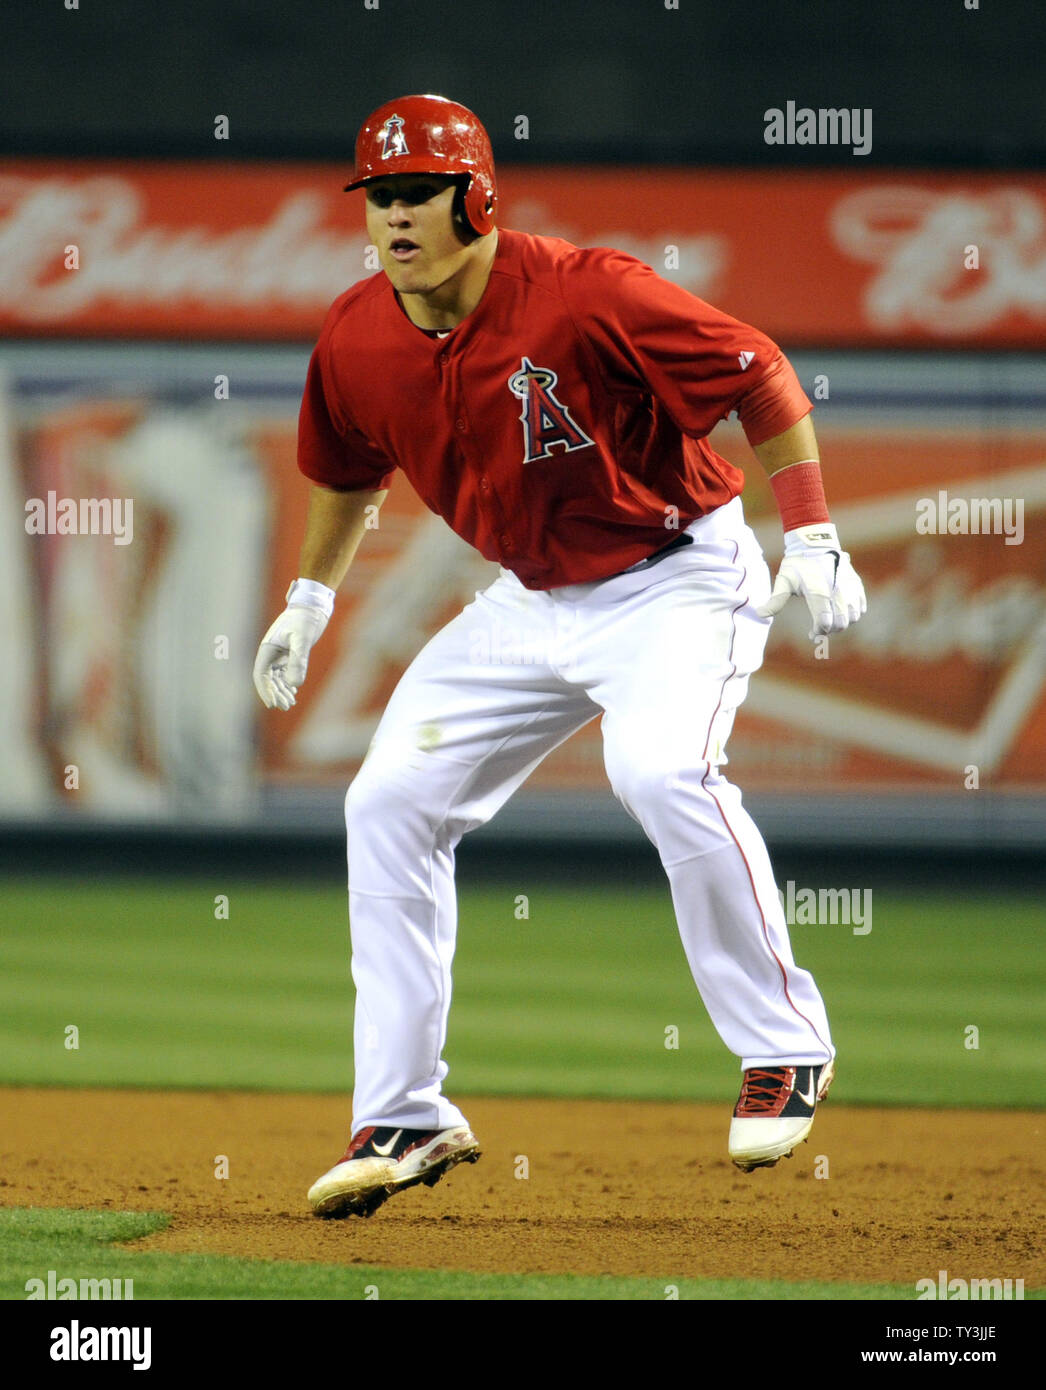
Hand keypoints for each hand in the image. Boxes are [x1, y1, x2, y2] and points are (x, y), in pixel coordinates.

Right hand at [253, 581, 333, 709]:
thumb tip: (294, 684)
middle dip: (275, 694)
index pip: (261, 675)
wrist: (312, 606)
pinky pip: (284, 672)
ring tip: (290, 704)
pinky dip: (287, 683)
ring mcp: (279, 653)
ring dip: (281, 690)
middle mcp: (270, 652)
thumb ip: (298, 661)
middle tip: (285, 706)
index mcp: (267, 649)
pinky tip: (293, 692)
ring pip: (276, 677)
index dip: (265, 690)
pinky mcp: (288, 653)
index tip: (272, 704)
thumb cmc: (305, 619)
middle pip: (268, 679)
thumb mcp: (302, 640)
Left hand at [757, 523, 866, 638]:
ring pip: (853, 617)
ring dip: (842, 622)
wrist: (815, 543)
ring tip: (830, 618)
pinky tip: (839, 610)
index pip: (824, 621)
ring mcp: (849, 587)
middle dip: (830, 630)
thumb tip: (760, 614)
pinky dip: (852, 613)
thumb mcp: (784, 580)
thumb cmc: (798, 564)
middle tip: (819, 627)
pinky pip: (860, 606)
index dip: (818, 631)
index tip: (811, 632)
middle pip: (841, 623)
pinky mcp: (856, 584)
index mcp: (818, 592)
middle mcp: (837, 590)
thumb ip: (775, 600)